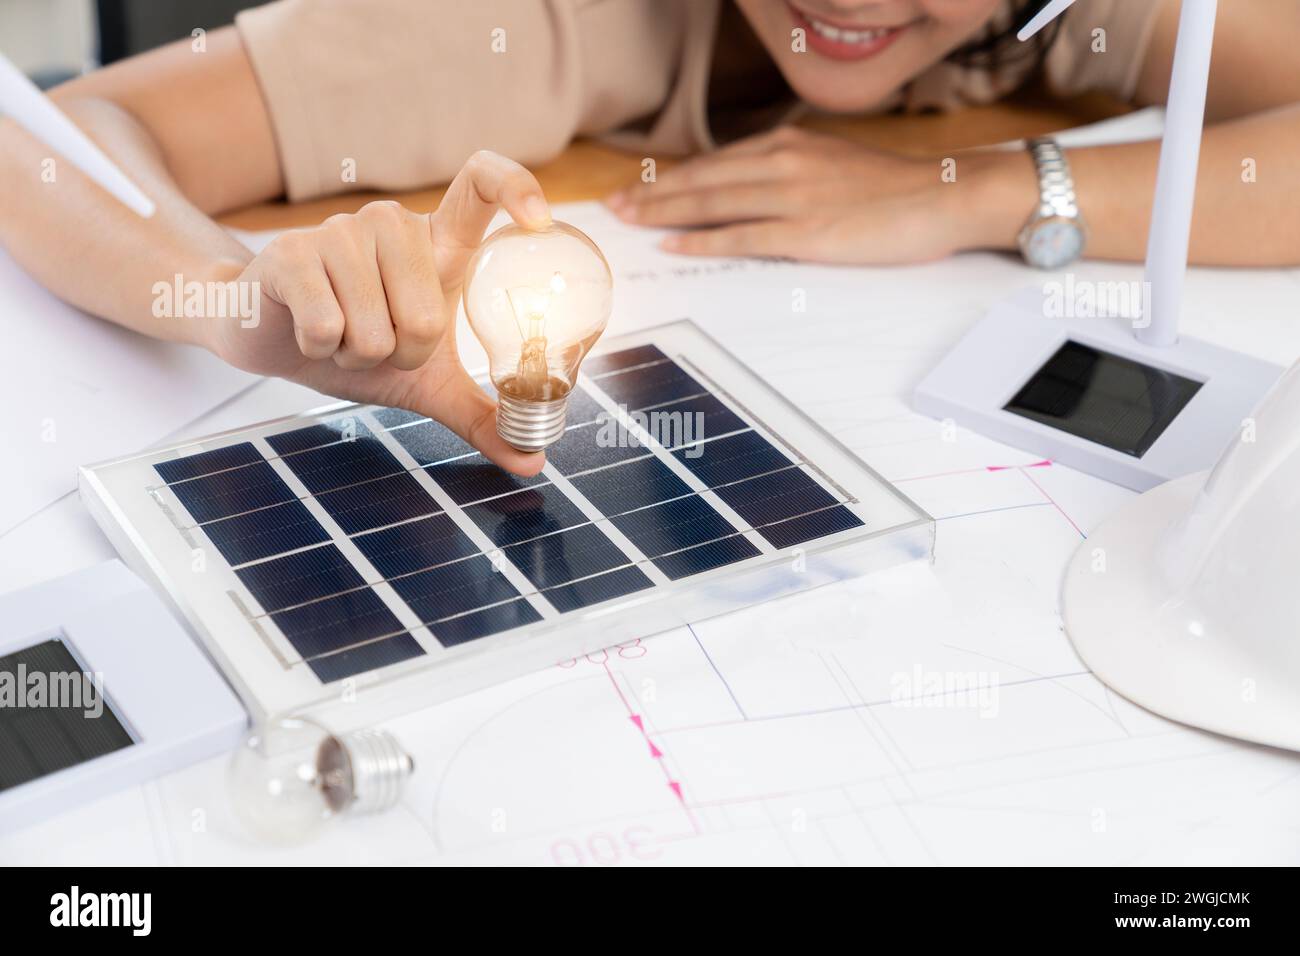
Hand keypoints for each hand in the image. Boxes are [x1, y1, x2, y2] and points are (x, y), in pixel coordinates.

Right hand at [205, 151, 551, 474]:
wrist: (267, 336)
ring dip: (356, 357)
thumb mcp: (427, 382)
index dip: (516, 187)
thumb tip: (533, 461)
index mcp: (437, 241)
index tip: (542, 223)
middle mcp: (393, 224)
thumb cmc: (355, 346)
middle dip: (400, 358)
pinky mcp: (292, 253)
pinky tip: (306, 332)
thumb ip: (481, 414)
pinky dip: (318, 352)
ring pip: (374, 332)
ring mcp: (340, 231)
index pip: (481, 184)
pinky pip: (326, 329)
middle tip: (376, 344)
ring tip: (339, 335)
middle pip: (427, 320)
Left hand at [605, 126, 1024, 264]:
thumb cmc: (894, 188)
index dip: (672, 179)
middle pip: (703, 180)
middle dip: (653, 195)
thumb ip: (792, 172)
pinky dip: (703, 240)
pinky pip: (741, 237)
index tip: (639, 189)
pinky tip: (675, 245)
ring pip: (712, 204)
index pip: (715, 164)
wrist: (942, 195)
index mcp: (789, 146)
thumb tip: (756, 188)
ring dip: (665, 214)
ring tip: (630, 222)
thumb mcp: (834, 165)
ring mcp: (792, 196)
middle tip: (615, 206)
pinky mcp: (805, 231)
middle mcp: (783, 163)